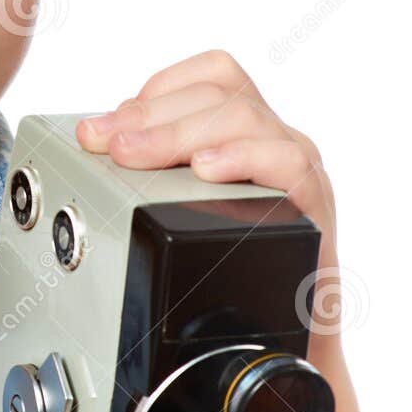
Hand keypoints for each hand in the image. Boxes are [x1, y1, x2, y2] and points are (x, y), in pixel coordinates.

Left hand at [76, 47, 343, 356]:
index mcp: (247, 131)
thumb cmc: (234, 268)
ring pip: (244, 117)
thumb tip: (99, 142)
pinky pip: (287, 163)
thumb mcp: (190, 206)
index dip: (157, 88)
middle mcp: (275, 140)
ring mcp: (296, 169)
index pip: (212, 75)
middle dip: (148, 116)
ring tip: (134, 157)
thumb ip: (157, 170)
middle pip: (218, 94)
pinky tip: (205, 171)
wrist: (291, 336)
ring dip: (177, 134)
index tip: (108, 123)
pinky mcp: (313, 206)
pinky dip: (242, 159)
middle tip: (104, 144)